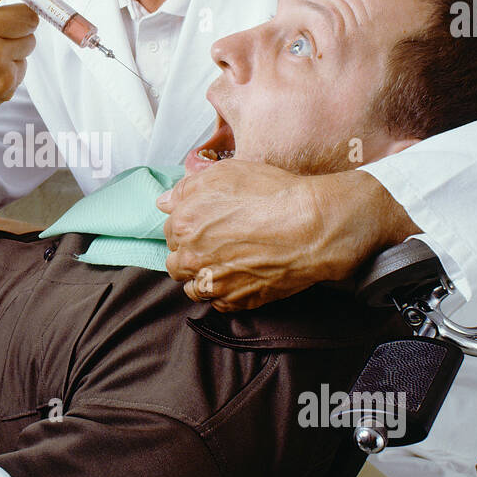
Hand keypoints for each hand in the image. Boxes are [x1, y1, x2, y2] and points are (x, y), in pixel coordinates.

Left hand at [156, 162, 418, 310]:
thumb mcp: (226, 173)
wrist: (312, 226)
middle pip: (176, 261)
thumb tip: (165, 201)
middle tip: (215, 245)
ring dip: (202, 277)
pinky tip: (238, 278)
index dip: (188, 226)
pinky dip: (223, 293)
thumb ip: (187, 188)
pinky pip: (217, 303)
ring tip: (223, 265)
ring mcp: (212, 283)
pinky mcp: (235, 302)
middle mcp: (191, 257)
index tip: (205, 225)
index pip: (170, 231)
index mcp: (183, 224)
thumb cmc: (273, 194)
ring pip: (192, 287)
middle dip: (190, 253)